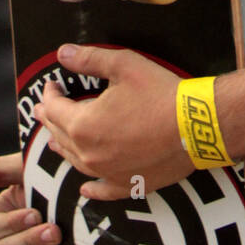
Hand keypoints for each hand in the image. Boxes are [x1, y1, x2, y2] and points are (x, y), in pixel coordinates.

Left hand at [35, 45, 195, 201]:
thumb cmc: (162, 94)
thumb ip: (90, 60)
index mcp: (83, 125)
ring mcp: (108, 173)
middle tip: (46, 110)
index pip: (54, 109)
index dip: (50, 95)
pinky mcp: (129, 184)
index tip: (52, 86)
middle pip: (60, 136)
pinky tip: (86, 188)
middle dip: (52, 119)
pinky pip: (103, 190)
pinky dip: (92, 189)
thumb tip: (63, 53)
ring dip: (63, 148)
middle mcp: (90, 154)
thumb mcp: (124, 66)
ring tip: (56, 140)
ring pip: (76, 162)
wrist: (198, 125)